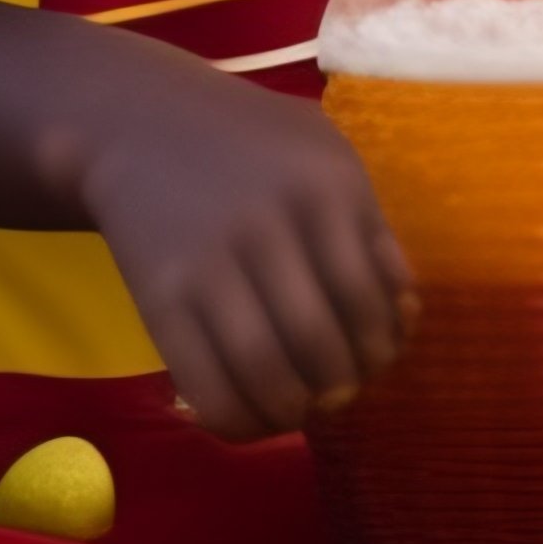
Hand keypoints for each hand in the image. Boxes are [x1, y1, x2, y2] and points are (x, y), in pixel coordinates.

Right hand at [76, 35, 413, 440]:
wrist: (138, 121)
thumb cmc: (249, 138)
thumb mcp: (324, 152)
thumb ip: (370, 225)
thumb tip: (403, 314)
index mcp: (322, 186)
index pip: (369, 297)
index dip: (380, 345)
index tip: (374, 359)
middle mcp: (269, 225)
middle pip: (320, 343)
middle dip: (340, 385)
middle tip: (338, 390)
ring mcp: (209, 265)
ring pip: (266, 375)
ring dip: (292, 411)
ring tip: (299, 404)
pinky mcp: (160, 301)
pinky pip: (208, 388)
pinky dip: (239, 422)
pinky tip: (252, 413)